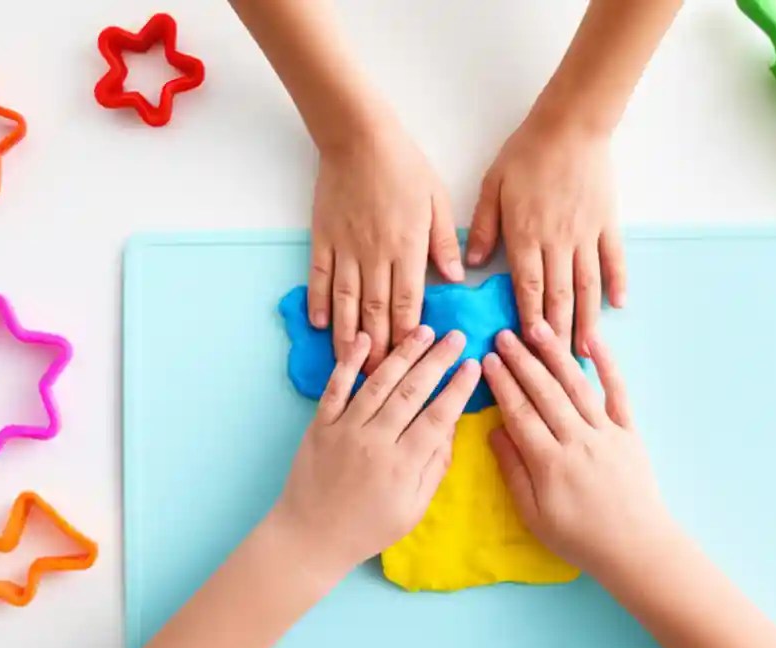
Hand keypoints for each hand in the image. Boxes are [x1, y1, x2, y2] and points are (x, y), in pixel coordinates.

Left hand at [272, 327, 480, 577]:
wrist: (310, 537)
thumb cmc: (368, 529)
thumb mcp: (413, 509)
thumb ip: (434, 468)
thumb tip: (451, 429)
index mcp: (402, 465)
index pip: (438, 417)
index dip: (458, 388)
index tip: (473, 365)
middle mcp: (374, 442)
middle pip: (412, 392)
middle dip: (437, 360)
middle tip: (456, 336)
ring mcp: (344, 430)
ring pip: (378, 383)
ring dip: (403, 353)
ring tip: (424, 330)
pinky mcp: (319, 426)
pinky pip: (335, 388)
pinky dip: (349, 362)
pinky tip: (366, 340)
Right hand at [311, 124, 464, 371]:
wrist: (358, 137)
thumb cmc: (403, 166)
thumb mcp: (437, 200)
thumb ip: (443, 242)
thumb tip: (455, 279)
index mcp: (407, 248)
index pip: (408, 303)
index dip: (409, 338)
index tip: (410, 365)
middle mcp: (375, 255)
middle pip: (377, 312)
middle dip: (380, 350)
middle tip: (379, 381)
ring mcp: (346, 249)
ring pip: (348, 302)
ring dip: (349, 337)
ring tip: (350, 364)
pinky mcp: (323, 239)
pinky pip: (321, 278)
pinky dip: (320, 303)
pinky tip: (321, 326)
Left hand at [468, 119, 626, 356]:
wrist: (571, 125)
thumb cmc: (527, 153)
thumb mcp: (492, 186)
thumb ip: (482, 227)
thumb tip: (468, 264)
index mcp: (526, 236)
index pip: (527, 289)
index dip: (529, 322)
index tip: (529, 350)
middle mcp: (557, 242)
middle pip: (558, 297)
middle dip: (558, 334)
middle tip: (559, 366)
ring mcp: (586, 235)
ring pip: (587, 286)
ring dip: (586, 320)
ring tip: (586, 349)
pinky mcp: (607, 223)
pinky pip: (614, 259)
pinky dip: (618, 283)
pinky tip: (619, 306)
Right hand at [481, 321, 673, 580]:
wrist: (637, 549)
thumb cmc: (580, 539)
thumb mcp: (534, 515)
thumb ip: (513, 472)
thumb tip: (494, 432)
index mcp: (549, 462)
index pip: (519, 413)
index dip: (502, 384)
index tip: (486, 360)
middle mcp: (577, 440)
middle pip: (544, 392)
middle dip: (521, 361)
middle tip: (502, 335)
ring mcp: (606, 433)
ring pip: (576, 385)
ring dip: (555, 355)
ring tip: (536, 328)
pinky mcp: (629, 432)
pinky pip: (617, 393)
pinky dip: (607, 365)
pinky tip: (593, 341)